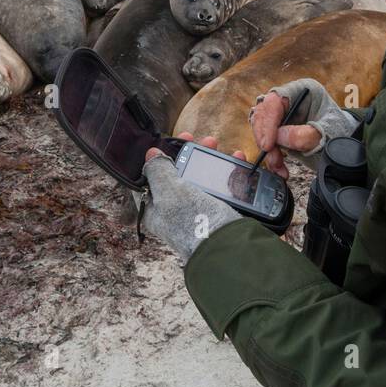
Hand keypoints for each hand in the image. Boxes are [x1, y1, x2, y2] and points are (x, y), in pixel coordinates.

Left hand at [140, 132, 243, 262]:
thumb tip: (150, 154)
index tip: (170, 141)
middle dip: (188, 153)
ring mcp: (197, 210)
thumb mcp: (169, 191)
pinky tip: (236, 160)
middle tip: (197, 139)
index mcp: (155, 208)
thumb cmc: (193, 222)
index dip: (158, 157)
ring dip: (209, 158)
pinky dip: (228, 171)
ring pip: (201, 177)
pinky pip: (221, 186)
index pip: (150, 178)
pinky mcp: (218, 211)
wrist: (228, 247)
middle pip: (178, 174)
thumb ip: (158, 171)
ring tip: (217, 145)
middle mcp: (174, 210)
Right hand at [247, 78, 357, 177]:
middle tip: (272, 155)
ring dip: (267, 150)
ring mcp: (282, 114)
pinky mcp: (278, 130)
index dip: (268, 121)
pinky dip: (271, 156)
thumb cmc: (340, 131)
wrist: (344, 143)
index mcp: (301, 90)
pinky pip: (266, 142)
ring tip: (278, 166)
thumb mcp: (328, 131)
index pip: (275, 100)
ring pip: (261, 129)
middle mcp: (288, 99)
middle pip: (263, 114)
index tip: (269, 143)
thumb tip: (279, 137)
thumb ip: (305, 134)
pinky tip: (279, 168)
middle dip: (265, 138)